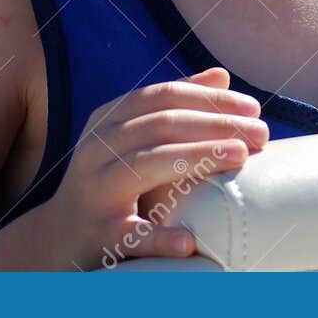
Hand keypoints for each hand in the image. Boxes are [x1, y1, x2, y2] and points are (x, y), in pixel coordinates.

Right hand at [38, 67, 267, 269]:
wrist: (56, 239)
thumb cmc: (108, 181)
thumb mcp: (132, 137)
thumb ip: (172, 106)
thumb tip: (221, 76)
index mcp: (108, 120)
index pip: (164, 96)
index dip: (210, 98)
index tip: (254, 108)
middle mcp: (97, 149)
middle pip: (162, 125)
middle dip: (216, 124)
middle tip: (261, 134)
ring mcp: (95, 190)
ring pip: (148, 165)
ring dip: (198, 158)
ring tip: (239, 156)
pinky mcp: (98, 234)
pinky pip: (131, 234)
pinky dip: (160, 237)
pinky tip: (190, 241)